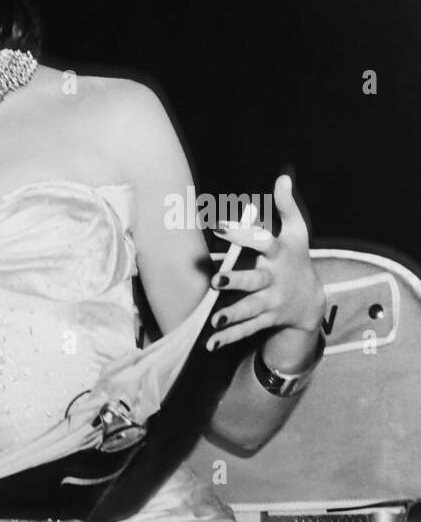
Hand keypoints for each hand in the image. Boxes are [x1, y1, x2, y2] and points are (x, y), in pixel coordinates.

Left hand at [206, 173, 326, 359]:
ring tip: (215, 320)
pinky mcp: (266, 320)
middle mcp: (275, 279)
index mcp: (279, 255)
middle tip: (216, 280)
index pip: (262, 242)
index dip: (243, 234)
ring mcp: (272, 302)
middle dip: (237, 280)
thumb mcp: (297, 233)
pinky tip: (211, 344)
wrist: (311, 301)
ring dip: (233, 314)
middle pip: (255, 280)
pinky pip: (247, 329)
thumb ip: (287, 207)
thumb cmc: (296, 259)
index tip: (220, 226)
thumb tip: (282, 177)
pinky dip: (230, 337)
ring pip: (251, 308)